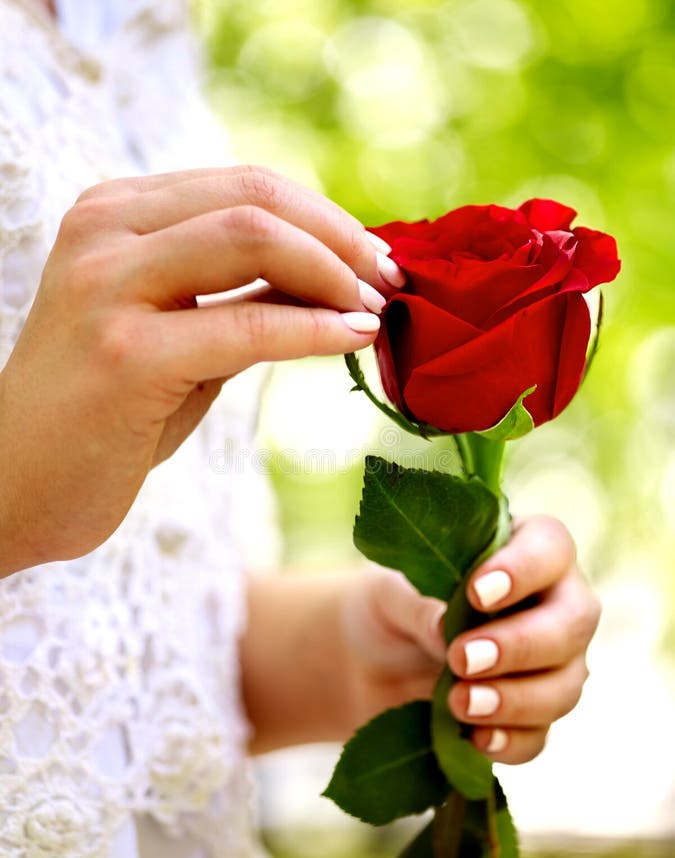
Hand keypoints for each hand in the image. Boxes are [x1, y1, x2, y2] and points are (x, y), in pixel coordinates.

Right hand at [0, 166, 401, 573]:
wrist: (13, 488)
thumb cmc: (103, 417)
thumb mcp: (174, 337)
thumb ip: (237, 298)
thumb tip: (331, 281)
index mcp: (113, 216)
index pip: (244, 186)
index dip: (325, 217)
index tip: (374, 258)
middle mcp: (104, 234)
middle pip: (256, 198)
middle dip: (342, 237)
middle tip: (391, 279)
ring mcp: (108, 288)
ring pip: (254, 237)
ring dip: (334, 272)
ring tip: (377, 309)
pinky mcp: (126, 355)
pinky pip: (248, 325)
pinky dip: (314, 329)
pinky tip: (354, 338)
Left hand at [341, 515, 599, 763]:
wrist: (373, 661)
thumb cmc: (393, 606)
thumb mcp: (390, 593)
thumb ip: (418, 602)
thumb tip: (446, 628)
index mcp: (524, 549)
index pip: (550, 547)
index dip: (524, 569)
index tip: (476, 593)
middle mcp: (553, 603)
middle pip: (573, 622)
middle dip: (521, 644)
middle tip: (463, 658)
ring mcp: (552, 663)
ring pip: (564, 685)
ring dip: (515, 699)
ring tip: (458, 703)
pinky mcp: (533, 716)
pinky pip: (539, 735)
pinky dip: (511, 741)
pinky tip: (476, 740)